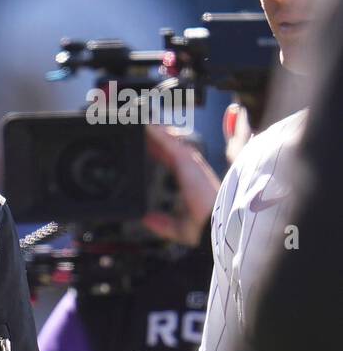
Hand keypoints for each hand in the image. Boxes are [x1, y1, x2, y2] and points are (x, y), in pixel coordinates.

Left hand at [141, 124, 220, 247]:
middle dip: (153, 136)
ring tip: (138, 120)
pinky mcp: (188, 161)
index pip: (169, 159)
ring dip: (154, 131)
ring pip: (169, 141)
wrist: (213, 230)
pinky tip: (146, 125)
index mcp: (188, 180)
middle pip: (168, 146)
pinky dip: (158, 133)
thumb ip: (162, 224)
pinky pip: (170, 142)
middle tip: (136, 126)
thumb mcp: (177, 228)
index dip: (156, 150)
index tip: (142, 143)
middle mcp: (191, 169)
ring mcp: (190, 163)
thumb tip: (147, 220)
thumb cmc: (203, 229)